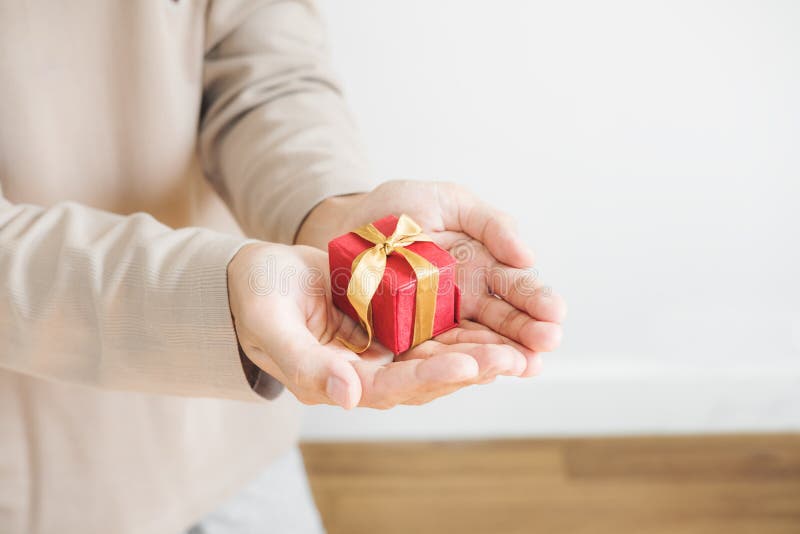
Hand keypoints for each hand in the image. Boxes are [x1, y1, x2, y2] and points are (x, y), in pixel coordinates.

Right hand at [227, 242, 535, 408]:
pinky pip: (433, 332)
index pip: (390, 386)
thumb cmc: (256, 299)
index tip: (468, 363)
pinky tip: (497, 325)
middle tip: (515, 358)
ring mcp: (381, 350)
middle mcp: (366, 372)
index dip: (430, 376)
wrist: (258, 278)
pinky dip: (465, 330)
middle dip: (471, 367)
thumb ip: (303, 363)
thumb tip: (346, 398)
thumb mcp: (270, 325)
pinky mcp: (390, 325)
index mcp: (338, 380)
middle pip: (426, 376)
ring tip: (521, 349)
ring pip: (437, 356)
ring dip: (478, 353)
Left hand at [296, 180, 566, 376]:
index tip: (555, 313)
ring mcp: (437, 321)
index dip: (536, 299)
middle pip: (502, 320)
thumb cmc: (397, 208)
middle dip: (527, 331)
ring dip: (502, 355)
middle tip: (548, 341)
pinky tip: (479, 373)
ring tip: (527, 366)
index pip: (516, 286)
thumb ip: (490, 223)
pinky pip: (434, 355)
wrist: (342, 224)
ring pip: (475, 343)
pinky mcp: (407, 338)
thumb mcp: (449, 201)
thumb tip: (528, 256)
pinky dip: (456, 365)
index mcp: (482, 264)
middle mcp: (466, 298)